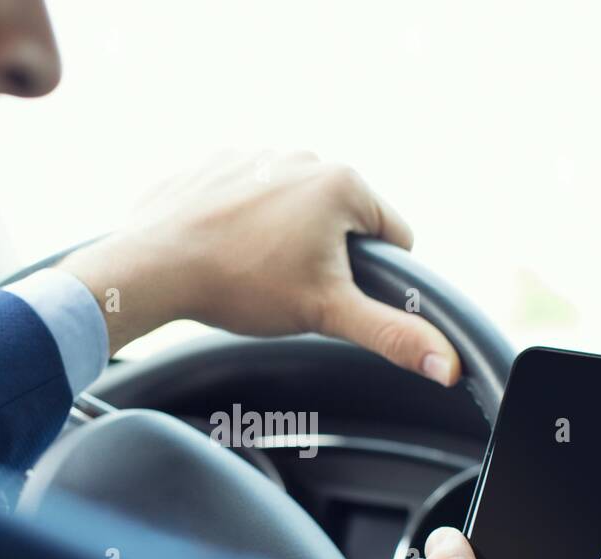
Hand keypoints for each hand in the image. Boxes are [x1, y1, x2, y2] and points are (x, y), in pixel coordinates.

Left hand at [57, 150, 460, 385]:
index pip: (393, 236)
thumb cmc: (240, 285)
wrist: (154, 266)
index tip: (332, 292)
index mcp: (343, 183)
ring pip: (293, 209)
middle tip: (288, 286)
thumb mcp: (327, 313)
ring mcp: (256, 153)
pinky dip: (241, 223)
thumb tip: (447, 363)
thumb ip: (391, 334)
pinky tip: (222, 250)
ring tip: (251, 270)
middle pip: (340, 221)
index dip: (373, 275)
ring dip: (283, 238)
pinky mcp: (215, 163)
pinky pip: (246, 197)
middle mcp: (303, 156)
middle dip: (324, 256)